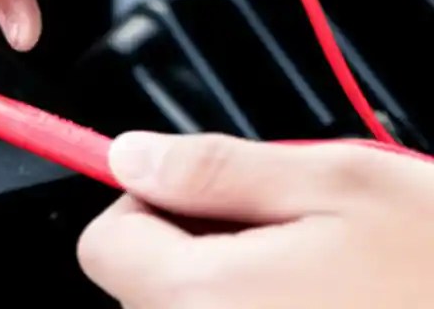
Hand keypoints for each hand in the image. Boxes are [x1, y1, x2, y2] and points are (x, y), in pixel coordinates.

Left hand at [79, 131, 433, 307]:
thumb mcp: (339, 182)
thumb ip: (216, 168)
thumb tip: (130, 154)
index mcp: (203, 300)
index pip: (104, 244)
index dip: (147, 204)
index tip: (204, 192)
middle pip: (148, 285)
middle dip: (200, 243)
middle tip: (291, 230)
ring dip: (244, 282)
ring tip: (331, 271)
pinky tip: (343, 303)